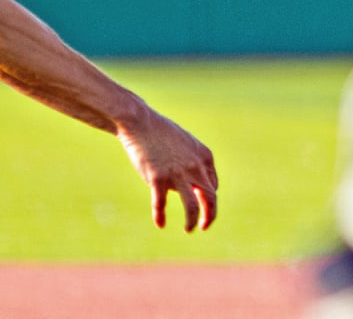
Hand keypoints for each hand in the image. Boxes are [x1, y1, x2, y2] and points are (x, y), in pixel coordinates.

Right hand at [117, 109, 217, 231]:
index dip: (206, 200)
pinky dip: (161, 216)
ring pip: (192, 206)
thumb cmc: (160, 132)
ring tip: (189, 229)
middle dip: (209, 217)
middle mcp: (195, 167)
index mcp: (204, 157)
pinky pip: (161, 204)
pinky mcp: (158, 178)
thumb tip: (197, 183)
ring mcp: (177, 173)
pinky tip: (160, 224)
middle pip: (210, 199)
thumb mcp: (185, 143)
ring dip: (192, 221)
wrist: (139, 122)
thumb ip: (195, 161)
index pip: (213, 186)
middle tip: (203, 227)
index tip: (198, 204)